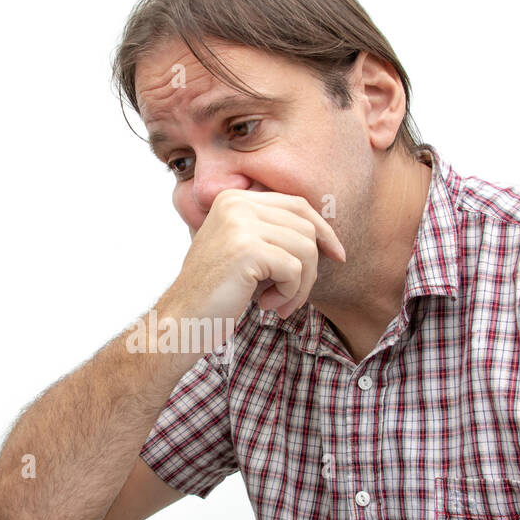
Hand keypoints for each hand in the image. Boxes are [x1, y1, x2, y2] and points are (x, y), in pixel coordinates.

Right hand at [161, 190, 345, 336]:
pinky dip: (289, 294)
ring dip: (300, 285)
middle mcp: (236, 203)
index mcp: (234, 199)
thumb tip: (323, 233)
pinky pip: (295, 270)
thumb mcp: (242, 251)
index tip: (337, 255)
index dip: (323, 230)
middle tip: (291, 295)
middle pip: (306, 227)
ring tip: (277, 303)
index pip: (297, 204)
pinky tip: (265, 306)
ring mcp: (240, 224)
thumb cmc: (215, 293)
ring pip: (305, 249)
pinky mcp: (247, 250)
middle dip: (310, 267)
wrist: (181, 321)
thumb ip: (272, 233)